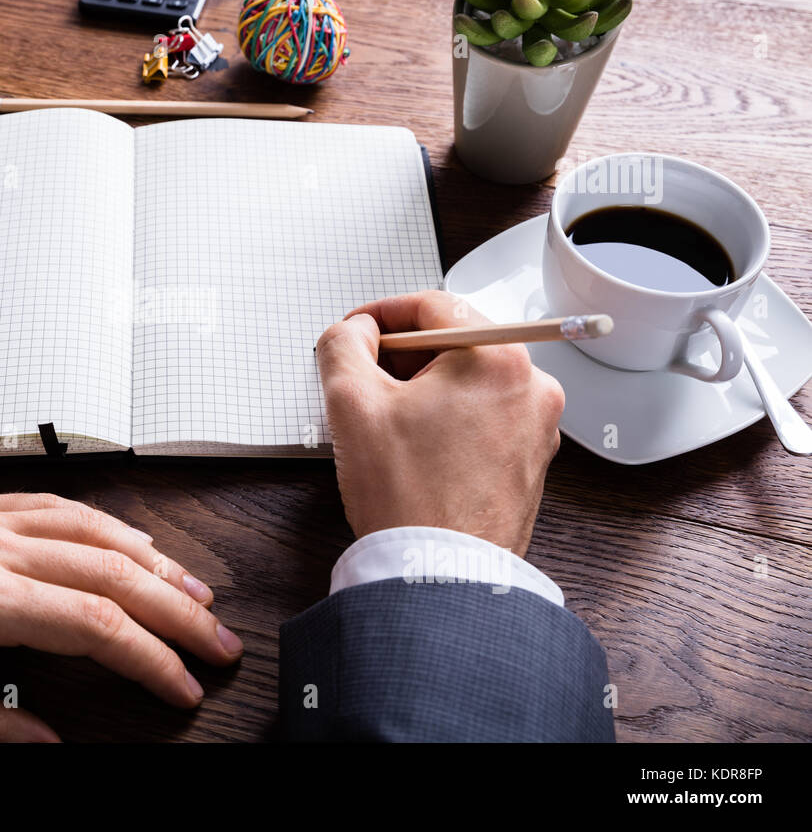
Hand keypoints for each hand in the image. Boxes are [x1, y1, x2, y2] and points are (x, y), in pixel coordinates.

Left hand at [0, 493, 242, 740]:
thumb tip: (46, 743)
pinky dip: (105, 524)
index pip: (94, 623)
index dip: (151, 658)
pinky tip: (127, 540)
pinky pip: (56, 504)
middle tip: (220, 641)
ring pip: (93, 529)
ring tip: (197, 593)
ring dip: (155, 560)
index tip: (184, 685)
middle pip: (112, 569)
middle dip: (178, 609)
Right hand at [315, 290, 564, 555]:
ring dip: (424, 388)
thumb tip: (356, 333)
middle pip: (455, 342)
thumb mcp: (351, 403)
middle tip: (362, 378)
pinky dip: (447, 420)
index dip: (381, 313)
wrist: (439, 577)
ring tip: (385, 422)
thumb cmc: (406, 496)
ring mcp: (537, 427)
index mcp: (499, 358)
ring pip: (468, 382)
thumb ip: (344, 345)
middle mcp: (532, 386)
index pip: (433, 305)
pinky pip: (483, 418)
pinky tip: (414, 448)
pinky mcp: (529, 461)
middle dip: (402, 355)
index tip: (354, 331)